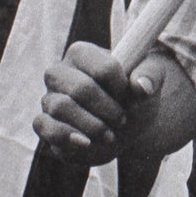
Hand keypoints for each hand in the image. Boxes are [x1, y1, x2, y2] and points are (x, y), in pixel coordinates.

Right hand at [34, 41, 163, 166]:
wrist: (122, 128)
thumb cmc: (133, 97)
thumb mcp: (150, 83)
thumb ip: (151, 77)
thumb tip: (142, 86)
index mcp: (83, 53)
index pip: (103, 68)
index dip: (122, 88)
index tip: (131, 97)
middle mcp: (60, 72)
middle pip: (80, 89)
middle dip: (107, 110)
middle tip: (122, 120)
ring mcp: (49, 97)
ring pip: (61, 107)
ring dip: (92, 126)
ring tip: (110, 135)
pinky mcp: (44, 123)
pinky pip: (45, 127)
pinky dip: (67, 137)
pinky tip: (86, 143)